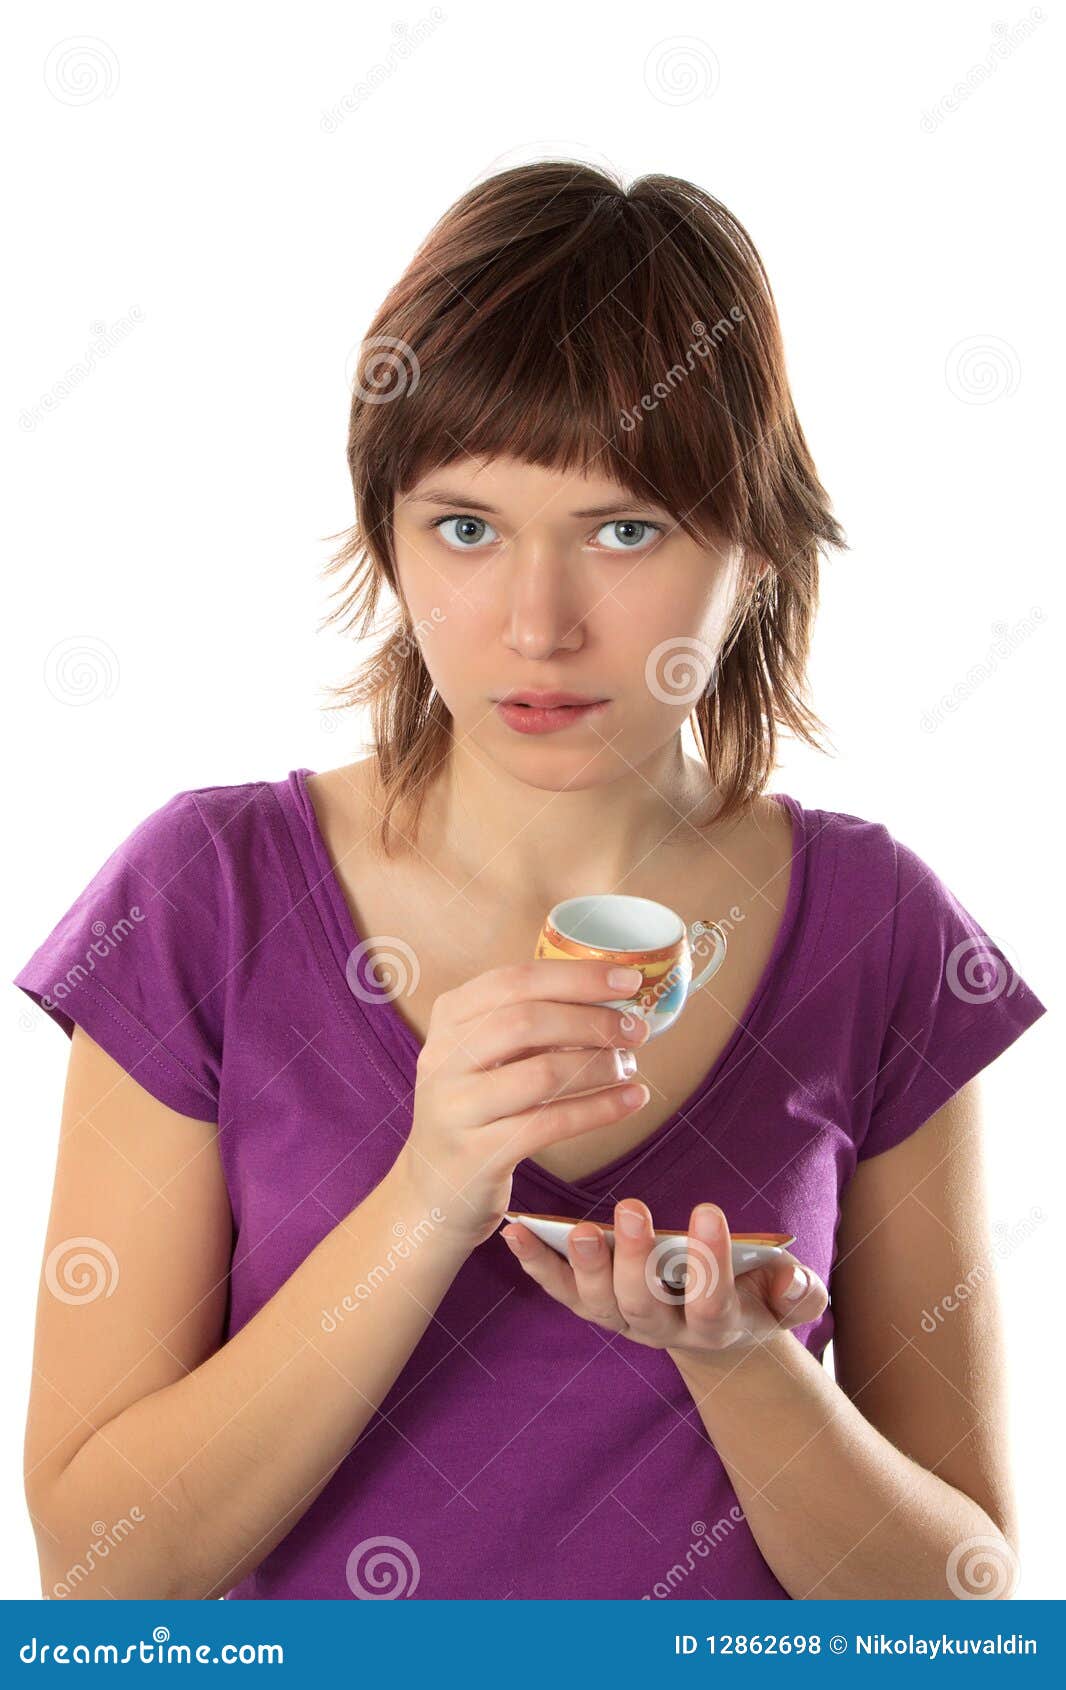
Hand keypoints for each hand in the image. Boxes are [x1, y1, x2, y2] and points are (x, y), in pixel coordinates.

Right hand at [391, 959, 652, 1249]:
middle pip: (527, 1021)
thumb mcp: (484, 1054)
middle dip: (593, 1021)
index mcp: (449, 1017)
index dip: (577, 976)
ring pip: (542, 1074)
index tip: (628, 981)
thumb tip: (609, 997)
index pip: (515, 980)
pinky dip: (599, 1109)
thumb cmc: (476, 1107)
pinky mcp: (477, 1155)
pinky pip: (550, 1124)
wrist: (434, 1188)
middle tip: (636, 1030)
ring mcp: (456, 1108)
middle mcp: (444, 1057)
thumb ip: (529, 1022)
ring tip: (630, 1066)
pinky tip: (631, 1101)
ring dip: (599, 1066)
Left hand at [500, 1199, 827, 1355]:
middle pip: (643, 1303)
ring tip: (577, 1228)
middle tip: (632, 1210)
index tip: (708, 1210)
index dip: (711, 1261)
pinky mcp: (591, 1303)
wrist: (715, 1324)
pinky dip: (536, 1264)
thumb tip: (790, 1279)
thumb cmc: (754, 1294)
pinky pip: (560, 1290)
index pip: (712, 1302)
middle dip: (636, 1258)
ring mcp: (622, 1318)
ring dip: (585, 1265)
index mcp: (716, 1326)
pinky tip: (516, 1231)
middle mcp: (663, 1329)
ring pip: (598, 1302)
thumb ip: (797, 1292)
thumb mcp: (789, 1296)